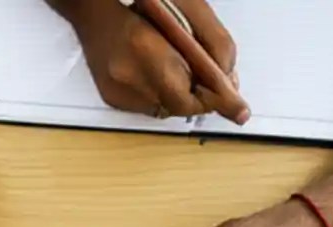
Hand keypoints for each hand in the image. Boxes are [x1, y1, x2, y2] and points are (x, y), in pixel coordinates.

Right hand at [54, 0, 247, 122]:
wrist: (94, 12)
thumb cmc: (143, 5)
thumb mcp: (190, 10)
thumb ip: (216, 45)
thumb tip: (229, 81)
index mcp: (145, 47)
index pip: (188, 96)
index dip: (215, 101)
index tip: (238, 110)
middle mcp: (127, 74)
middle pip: (179, 106)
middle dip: (200, 97)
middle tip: (213, 86)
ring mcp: (116, 90)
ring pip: (165, 109)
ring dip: (180, 95)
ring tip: (180, 72)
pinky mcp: (111, 98)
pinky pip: (148, 107)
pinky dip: (161, 94)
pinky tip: (158, 74)